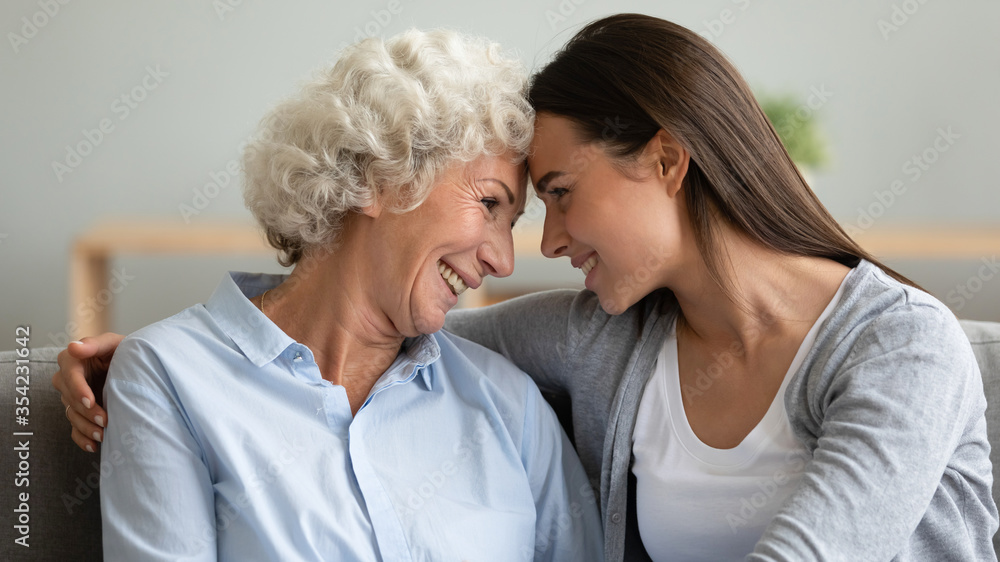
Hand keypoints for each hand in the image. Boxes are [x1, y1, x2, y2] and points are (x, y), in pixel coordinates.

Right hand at [53, 333, 123, 452]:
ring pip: (72, 415)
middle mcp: (68, 380)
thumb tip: (73, 347)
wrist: (134, 367)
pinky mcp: (80, 412)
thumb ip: (95, 344)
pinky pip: (75, 429)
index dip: (78, 389)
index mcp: (72, 360)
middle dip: (86, 411)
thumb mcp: (113, 343)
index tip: (90, 401)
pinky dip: (83, 439)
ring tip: (102, 435)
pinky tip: (94, 446)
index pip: (70, 376)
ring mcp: (72, 398)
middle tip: (104, 420)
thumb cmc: (123, 351)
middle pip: (69, 398)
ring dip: (86, 427)